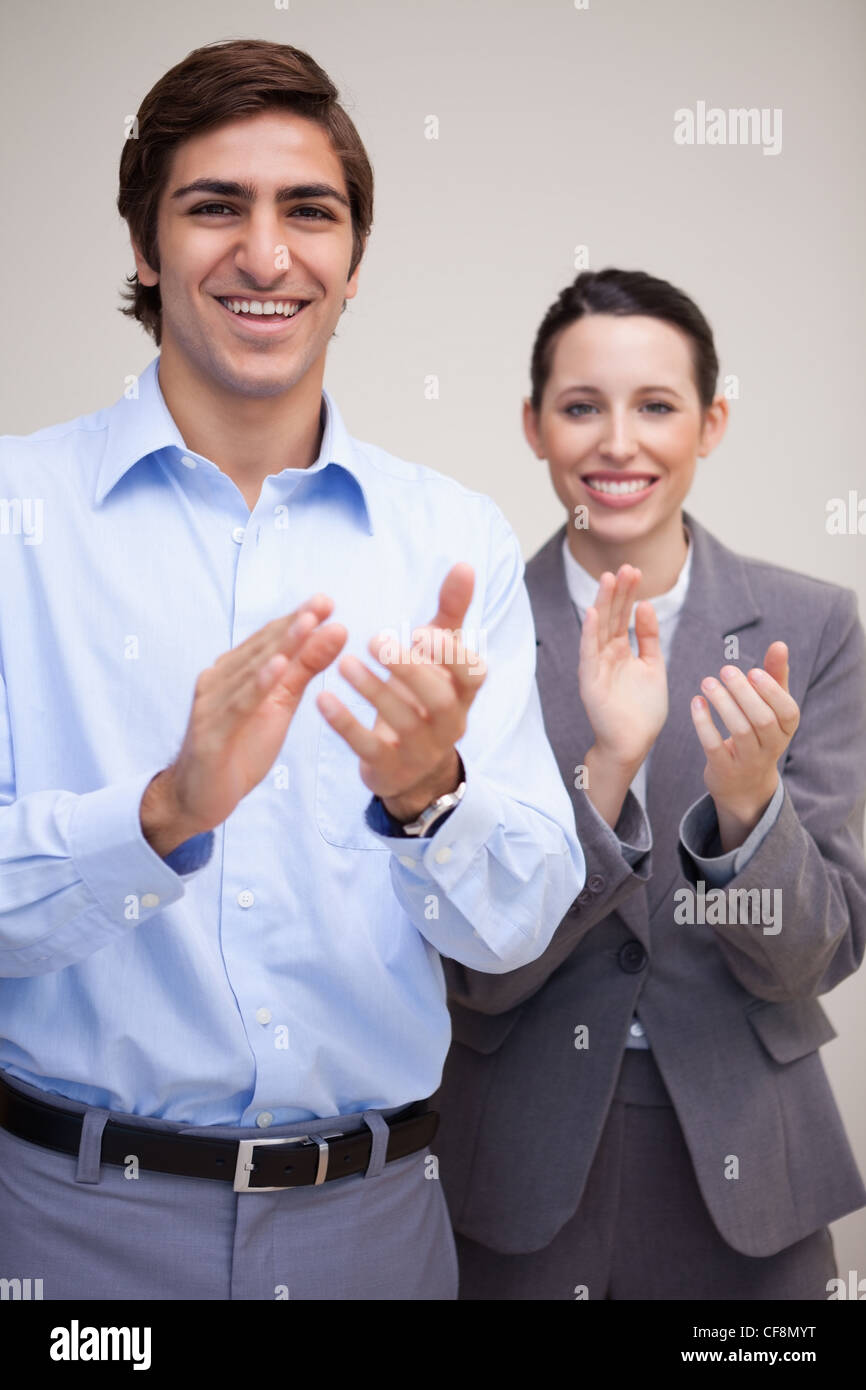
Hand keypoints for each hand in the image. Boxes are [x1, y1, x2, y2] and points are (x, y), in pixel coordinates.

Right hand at [141, 597, 347, 854]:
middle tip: (324, 603)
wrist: (198, 797)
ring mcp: (212, 704)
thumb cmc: (240, 747)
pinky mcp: (211, 733)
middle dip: (295, 624)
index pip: (270, 640)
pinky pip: (238, 705)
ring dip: (281, 646)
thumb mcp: (280, 706)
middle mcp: (219, 680)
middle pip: (262, 648)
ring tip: (308, 624)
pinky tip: (277, 667)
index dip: (298, 619)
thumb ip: (304, 669)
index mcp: (235, 671)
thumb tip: (335, 631)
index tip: (327, 601)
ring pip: (251, 671)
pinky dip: (257, 684)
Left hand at [316, 563, 484, 820]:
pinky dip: (345, 723)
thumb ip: (450, 612)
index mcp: (463, 692)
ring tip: (344, 663)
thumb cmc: (425, 693)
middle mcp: (449, 723)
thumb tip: (464, 564)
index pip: (473, 675)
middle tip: (375, 640)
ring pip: (402, 722)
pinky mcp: (389, 768)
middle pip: (437, 699)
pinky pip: (368, 747)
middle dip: (408, 669)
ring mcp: (420, 750)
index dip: (451, 656)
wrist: (413, 765)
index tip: (423, 632)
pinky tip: (322, 697)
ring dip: (372, 690)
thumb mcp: (439, 655)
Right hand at [579, 565, 668, 765]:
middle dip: (617, 592)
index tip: (635, 571)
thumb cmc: (642, 711)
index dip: (628, 593)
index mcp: (620, 651)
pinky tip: (593, 613)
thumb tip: (646, 605)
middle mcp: (605, 655)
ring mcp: (596, 667)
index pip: (622, 615)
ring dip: (602, 604)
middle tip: (625, 568)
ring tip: (608, 579)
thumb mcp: (652, 666)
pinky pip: (589, 654)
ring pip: (598, 629)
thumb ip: (648, 638)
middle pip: (610, 616)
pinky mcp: (590, 682)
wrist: (632, 745)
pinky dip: (590, 633)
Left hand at [690, 640, 799, 851]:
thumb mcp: (771, 709)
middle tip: (726, 670)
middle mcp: (772, 747)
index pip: (788, 711)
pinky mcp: (724, 770)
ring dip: (722, 704)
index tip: (753, 671)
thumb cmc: (759, 735)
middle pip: (763, 720)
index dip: (772, 691)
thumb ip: (775, 677)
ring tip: (707, 682)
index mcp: (786, 730)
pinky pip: (714, 746)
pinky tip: (696, 702)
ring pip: (740, 732)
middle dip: (744, 693)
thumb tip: (779, 644)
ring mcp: (748, 761)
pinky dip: (704, 723)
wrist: (744, 786)